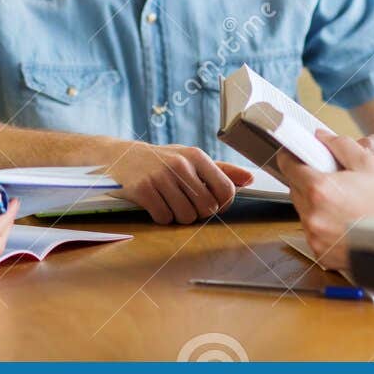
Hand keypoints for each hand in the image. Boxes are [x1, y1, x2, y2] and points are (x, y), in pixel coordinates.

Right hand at [105, 142, 253, 224]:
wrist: (122, 156)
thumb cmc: (163, 160)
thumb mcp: (191, 158)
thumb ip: (221, 170)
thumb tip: (250, 178)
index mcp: (196, 156)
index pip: (226, 190)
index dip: (222, 204)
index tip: (211, 203)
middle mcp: (180, 164)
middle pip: (207, 208)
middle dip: (198, 213)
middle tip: (186, 203)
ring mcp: (160, 177)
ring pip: (186, 217)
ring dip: (178, 216)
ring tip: (170, 203)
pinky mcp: (143, 190)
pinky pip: (164, 218)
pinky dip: (161, 217)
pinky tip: (156, 204)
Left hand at [275, 131, 373, 270]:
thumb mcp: (368, 163)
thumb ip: (340, 145)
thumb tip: (320, 137)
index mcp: (320, 189)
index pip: (288, 166)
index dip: (291, 157)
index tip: (294, 154)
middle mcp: (313, 215)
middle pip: (294, 189)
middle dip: (306, 180)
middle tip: (327, 178)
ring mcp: (316, 237)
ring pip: (302, 211)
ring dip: (313, 203)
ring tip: (340, 201)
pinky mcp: (321, 253)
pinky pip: (312, 231)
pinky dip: (322, 223)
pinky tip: (342, 219)